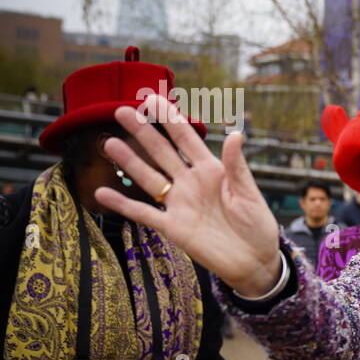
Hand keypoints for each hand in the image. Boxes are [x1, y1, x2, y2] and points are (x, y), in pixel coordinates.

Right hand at [93, 95, 282, 294]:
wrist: (255, 261)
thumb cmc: (257, 225)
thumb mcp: (250, 193)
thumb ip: (237, 166)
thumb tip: (235, 133)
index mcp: (212, 171)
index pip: (187, 139)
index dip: (170, 118)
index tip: (152, 98)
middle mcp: (191, 183)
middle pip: (162, 152)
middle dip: (143, 131)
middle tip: (121, 111)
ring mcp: (179, 204)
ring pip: (148, 178)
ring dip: (129, 161)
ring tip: (109, 143)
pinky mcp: (173, 227)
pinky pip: (143, 213)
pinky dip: (123, 204)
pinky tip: (102, 193)